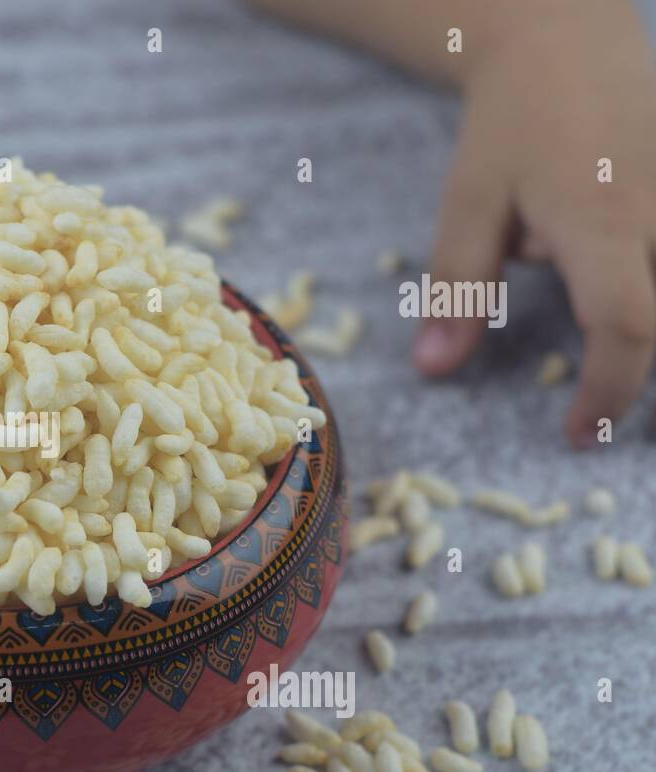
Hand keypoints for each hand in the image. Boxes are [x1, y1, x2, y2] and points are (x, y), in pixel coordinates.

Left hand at [413, 7, 655, 447]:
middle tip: (611, 424)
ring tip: (629, 387)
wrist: (569, 40)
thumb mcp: (469, 203)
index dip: (609, 393)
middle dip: (649, 384)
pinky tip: (634, 303)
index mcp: (603, 222)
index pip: (626, 328)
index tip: (575, 434)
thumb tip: (433, 371)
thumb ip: (456, 289)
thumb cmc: (513, 124)